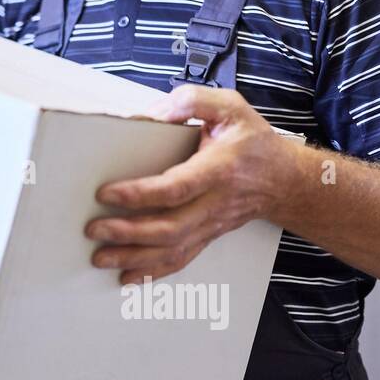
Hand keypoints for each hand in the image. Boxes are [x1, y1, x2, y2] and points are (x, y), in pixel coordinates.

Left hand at [85, 85, 296, 283]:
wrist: (285, 179)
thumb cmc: (253, 141)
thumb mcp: (229, 106)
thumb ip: (191, 102)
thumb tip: (151, 115)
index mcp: (218, 169)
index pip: (176, 187)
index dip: (141, 194)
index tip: (107, 193)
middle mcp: (215, 203)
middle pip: (170, 227)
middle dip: (128, 232)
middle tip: (94, 229)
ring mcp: (211, 224)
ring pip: (172, 249)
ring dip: (134, 257)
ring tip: (100, 257)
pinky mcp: (207, 235)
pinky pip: (181, 259)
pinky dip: (153, 272)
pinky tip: (128, 277)